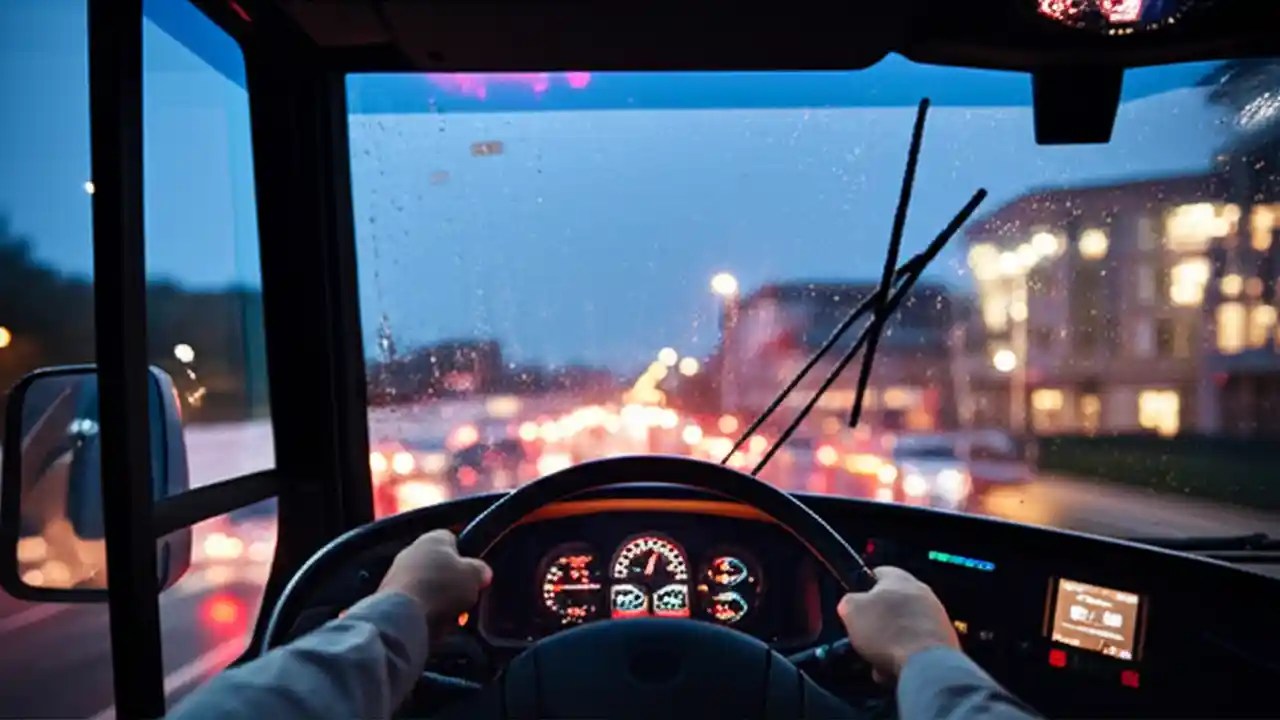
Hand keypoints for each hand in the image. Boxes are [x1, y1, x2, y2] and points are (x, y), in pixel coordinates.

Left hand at [378, 529, 492, 625]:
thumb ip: (481, 570)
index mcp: (433, 537)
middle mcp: (412, 548)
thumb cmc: (442, 587)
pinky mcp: (385, 593)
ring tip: (447, 614)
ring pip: (424, 582)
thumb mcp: (474, 576)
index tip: (472, 575)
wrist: (402, 614)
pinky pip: (412, 598)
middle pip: (438, 563)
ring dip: (435, 595)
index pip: (454, 540)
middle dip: (449, 580)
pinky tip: (429, 620)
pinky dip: (420, 607)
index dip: (465, 557)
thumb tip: (482, 572)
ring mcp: (396, 571)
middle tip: (462, 597)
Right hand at [836, 566, 959, 680]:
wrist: (927, 664)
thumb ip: (848, 602)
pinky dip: (908, 654)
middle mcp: (922, 591)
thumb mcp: (850, 611)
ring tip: (881, 659)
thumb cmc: (887, 631)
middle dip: (878, 622)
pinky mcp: (946, 638)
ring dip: (892, 641)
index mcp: (898, 577)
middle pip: (892, 604)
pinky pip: (920, 644)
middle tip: (866, 637)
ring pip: (906, 626)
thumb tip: (851, 605)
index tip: (855, 607)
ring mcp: (937, 615)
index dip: (861, 590)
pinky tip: (898, 667)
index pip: (876, 574)